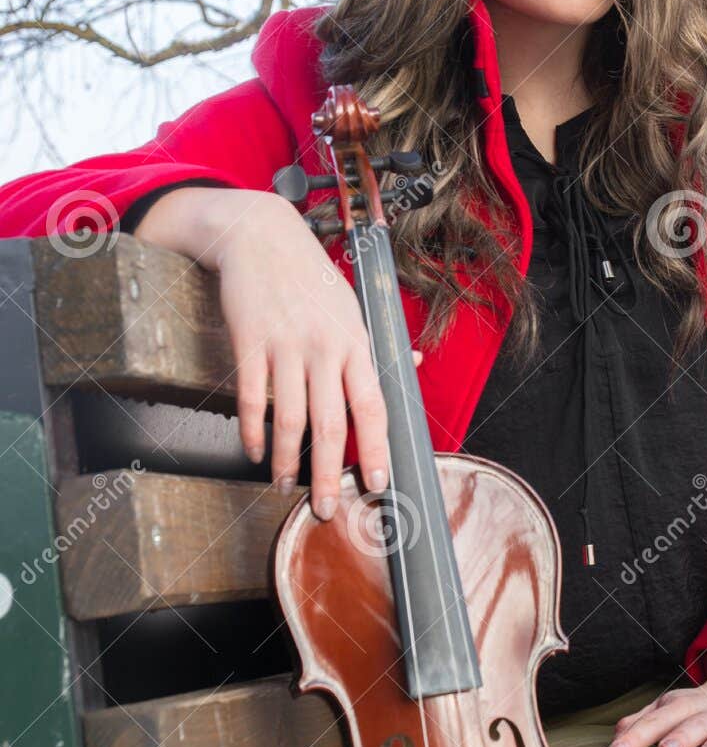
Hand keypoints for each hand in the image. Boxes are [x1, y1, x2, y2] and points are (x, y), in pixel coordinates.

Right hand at [209, 192, 421, 521]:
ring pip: (290, 418)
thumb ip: (375, 347)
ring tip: (285, 487)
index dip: (374, 448)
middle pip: (330, 424)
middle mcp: (324, 348)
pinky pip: (251, 397)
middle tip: (326, 509)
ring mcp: (286, 345)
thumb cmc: (309, 278)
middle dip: (329, 474)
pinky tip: (254, 452)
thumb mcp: (352, 308)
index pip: (371, 406)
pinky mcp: (249, 341)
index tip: (376, 483)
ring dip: (287, 461)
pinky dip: (252, 430)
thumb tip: (417, 367)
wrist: (260, 236)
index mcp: (355, 343)